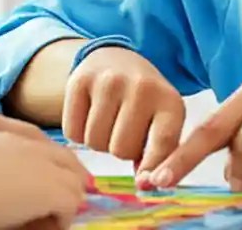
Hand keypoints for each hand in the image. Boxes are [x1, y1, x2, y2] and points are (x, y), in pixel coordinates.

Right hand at [0, 131, 89, 229]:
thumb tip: (4, 192)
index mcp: (8, 136)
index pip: (49, 148)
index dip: (60, 166)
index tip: (63, 182)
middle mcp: (29, 147)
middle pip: (69, 162)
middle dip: (73, 182)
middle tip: (68, 205)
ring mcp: (42, 166)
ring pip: (74, 184)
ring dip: (65, 202)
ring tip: (50, 221)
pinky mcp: (49, 189)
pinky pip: (70, 205)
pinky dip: (61, 219)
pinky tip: (43, 226)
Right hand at [63, 47, 184, 179]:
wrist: (115, 57)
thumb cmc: (143, 100)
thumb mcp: (161, 120)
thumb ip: (158, 154)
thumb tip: (143, 184)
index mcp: (169, 101)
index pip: (163, 144)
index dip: (152, 170)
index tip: (142, 182)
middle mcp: (141, 87)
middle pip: (121, 150)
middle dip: (120, 150)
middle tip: (122, 132)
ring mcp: (109, 81)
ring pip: (95, 142)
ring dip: (99, 142)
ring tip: (107, 123)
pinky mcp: (79, 80)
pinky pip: (72, 131)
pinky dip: (78, 133)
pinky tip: (88, 116)